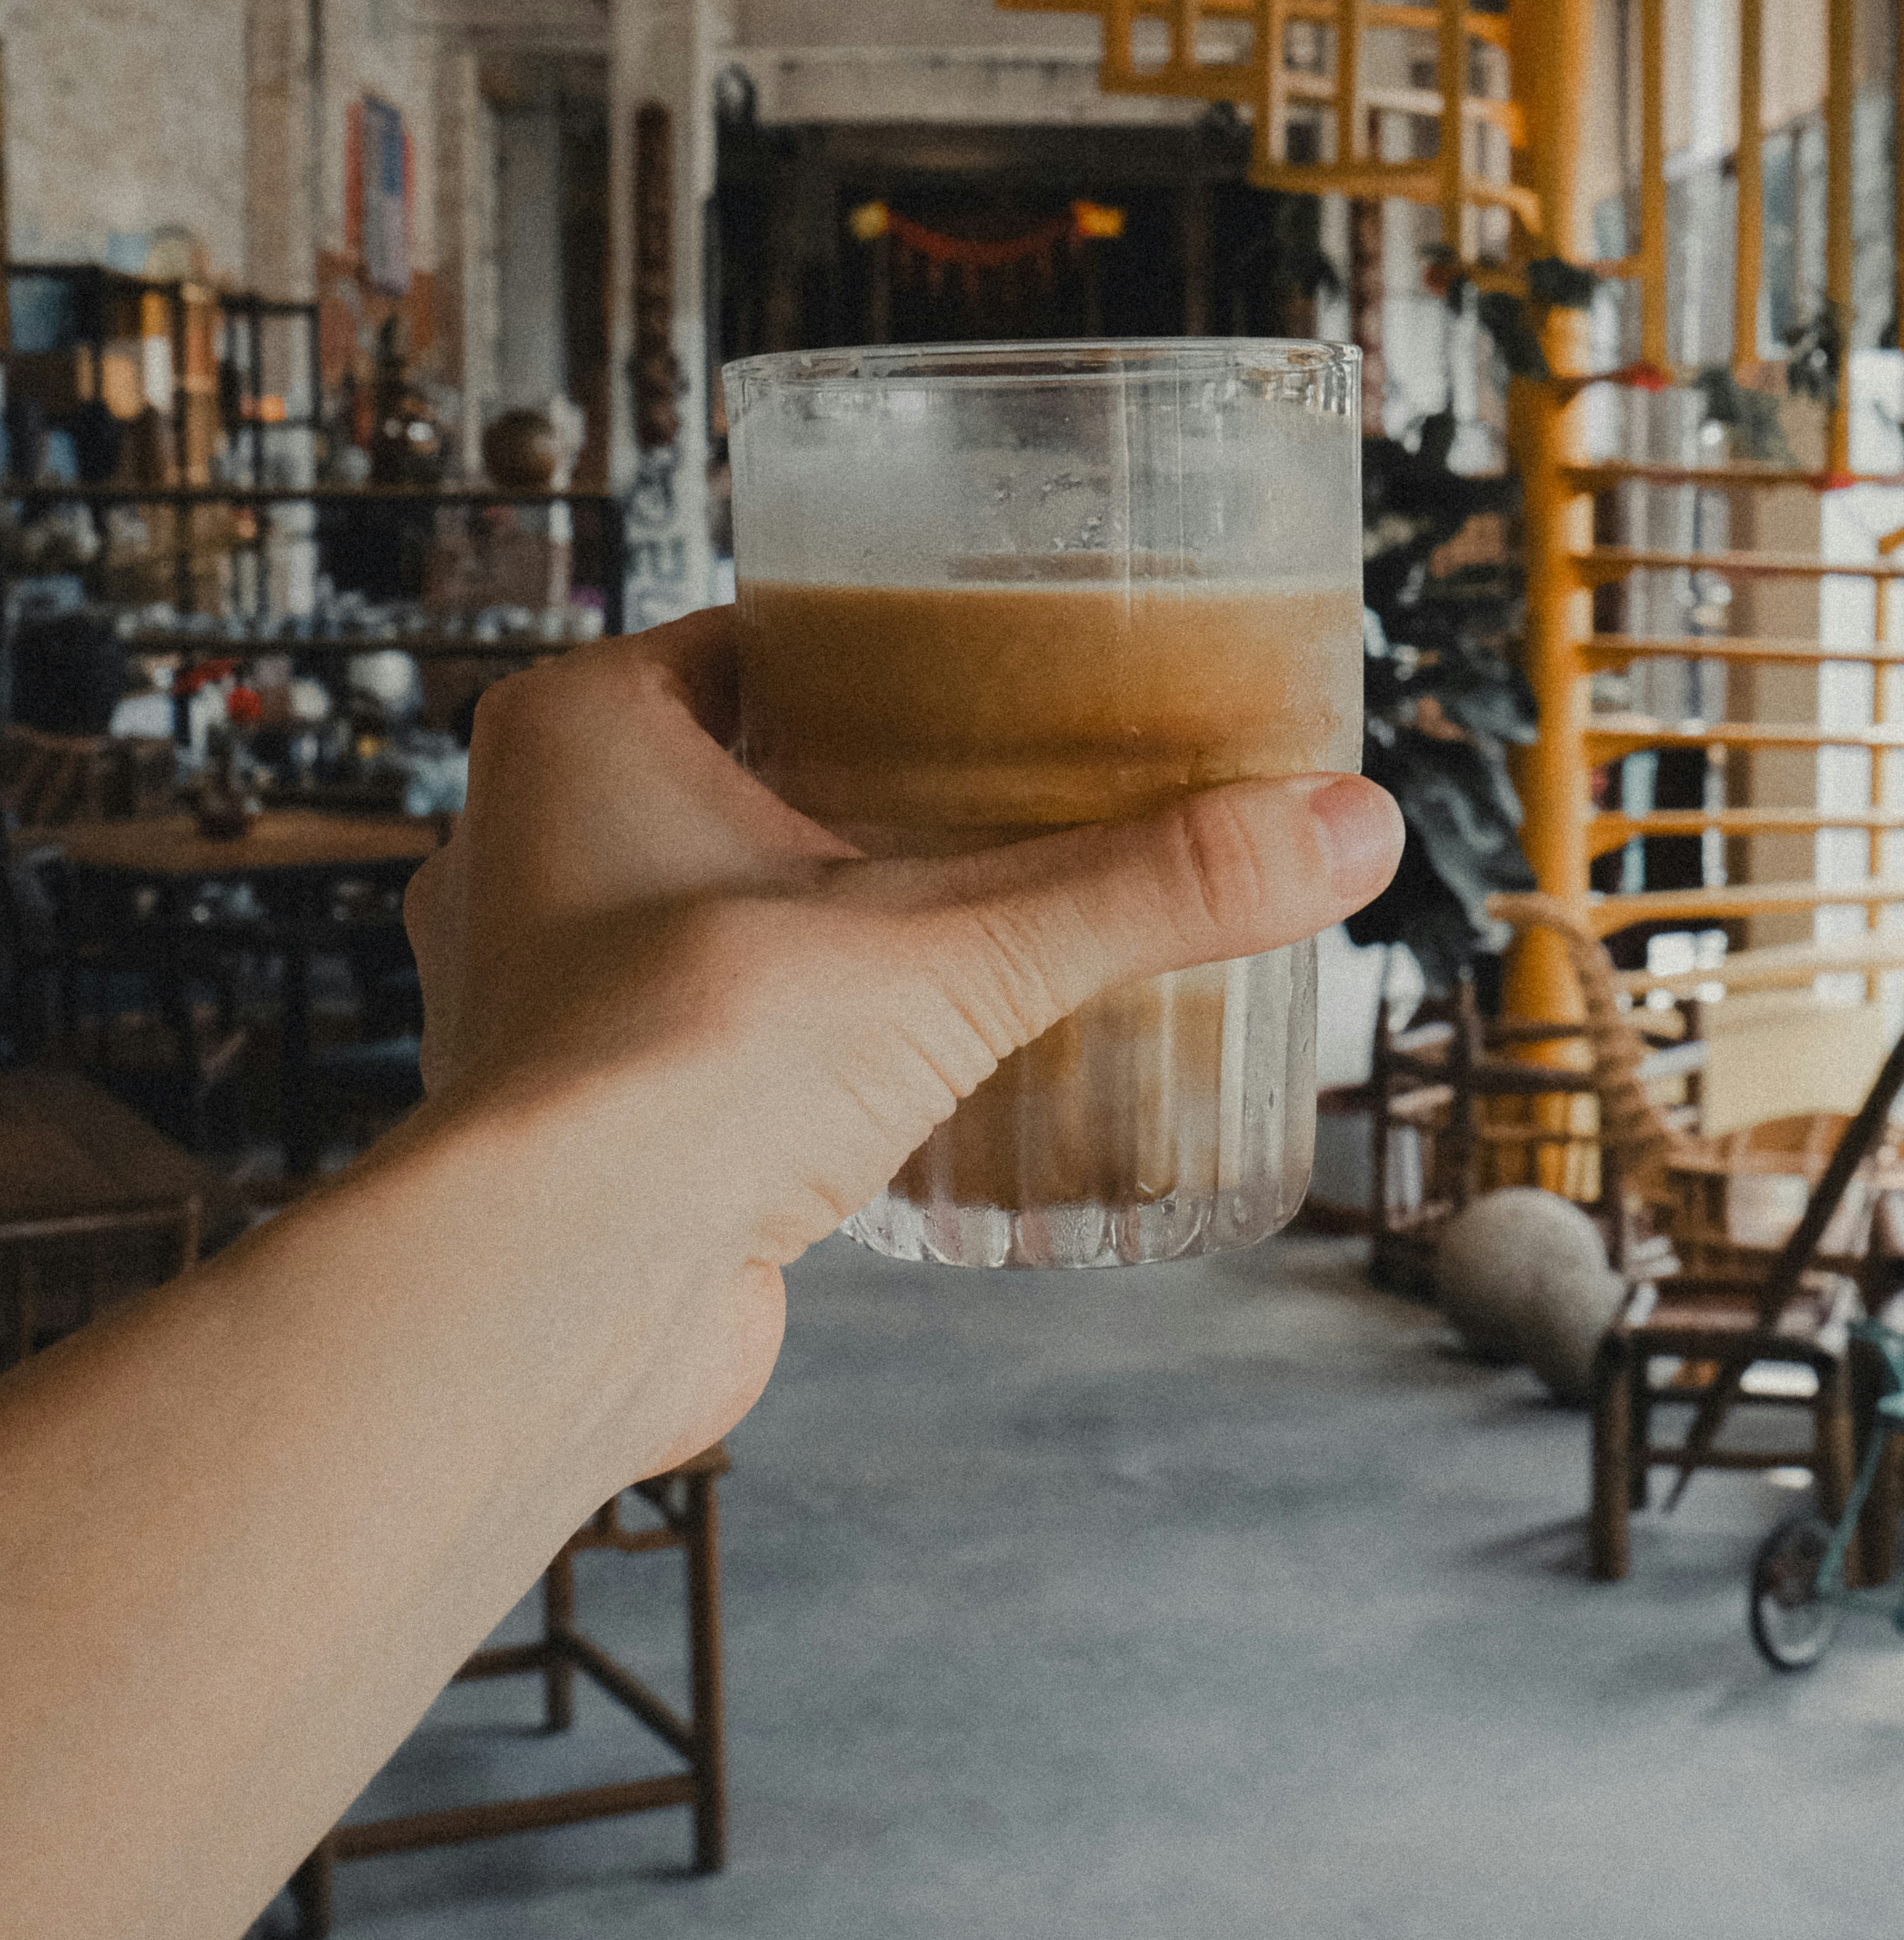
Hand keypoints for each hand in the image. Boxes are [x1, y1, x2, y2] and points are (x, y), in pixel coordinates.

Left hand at [405, 608, 1400, 1478]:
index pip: (754, 641)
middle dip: (862, 793)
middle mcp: (527, 843)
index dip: (879, 652)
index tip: (989, 671)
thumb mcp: (958, 948)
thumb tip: (1341, 827)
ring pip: (708, 910)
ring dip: (815, 927)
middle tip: (1002, 801)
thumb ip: (1146, 887)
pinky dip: (780, 1045)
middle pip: (737, 773)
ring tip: (956, 938)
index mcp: (577, 732)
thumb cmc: (686, 1071)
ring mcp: (534, 983)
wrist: (558, 1298)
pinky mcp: (574, 1112)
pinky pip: (695, 1036)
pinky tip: (879, 1072)